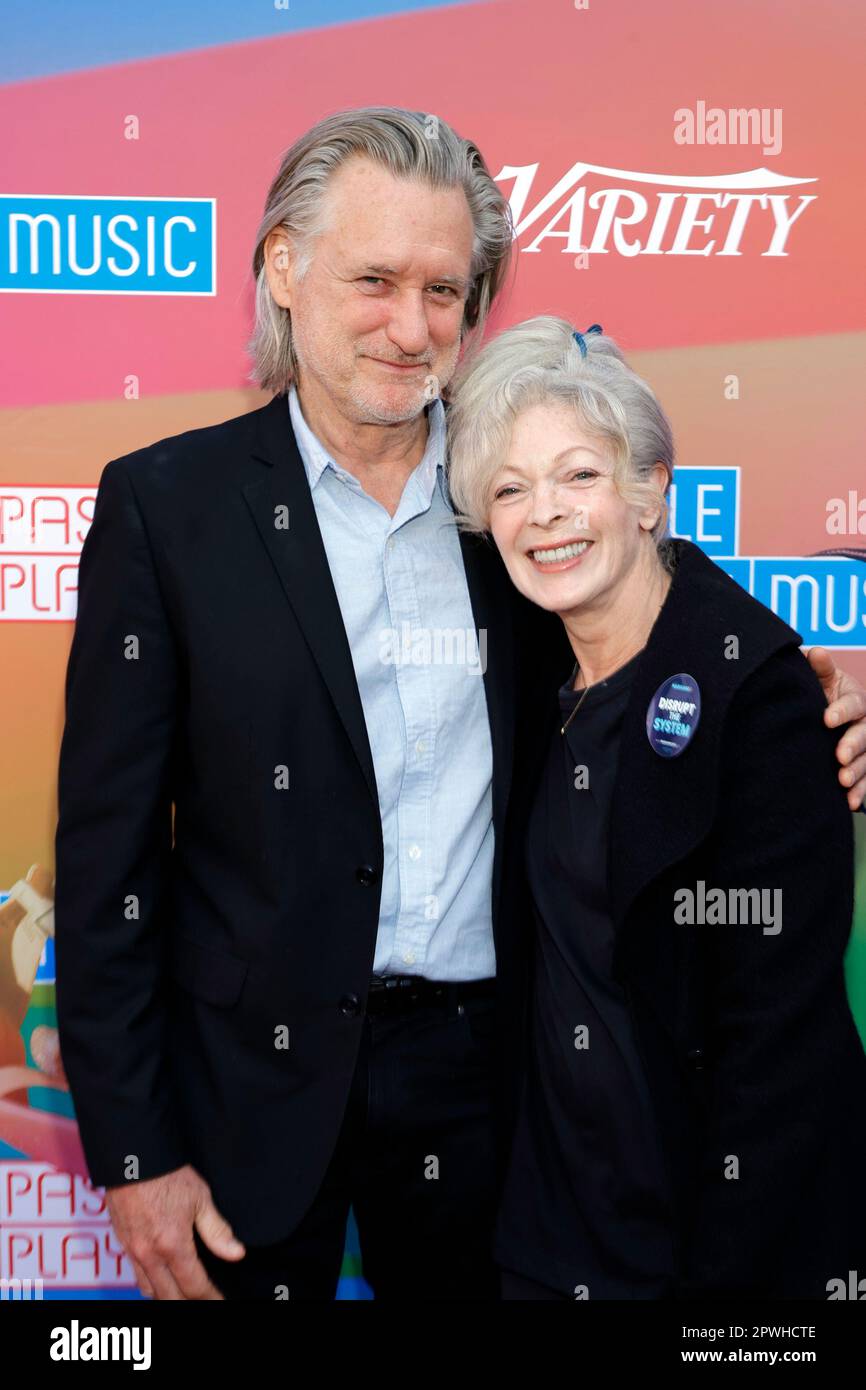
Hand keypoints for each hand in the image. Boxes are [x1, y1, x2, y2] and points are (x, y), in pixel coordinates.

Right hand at [106, 1164, 244, 1299]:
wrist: (133, 1157)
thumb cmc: (167, 1173)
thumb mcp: (201, 1198)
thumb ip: (218, 1230)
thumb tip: (236, 1253)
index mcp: (172, 1245)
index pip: (193, 1286)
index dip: (210, 1298)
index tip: (220, 1302)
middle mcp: (149, 1254)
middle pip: (169, 1297)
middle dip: (189, 1303)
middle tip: (205, 1301)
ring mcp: (133, 1250)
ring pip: (149, 1290)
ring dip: (167, 1297)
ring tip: (184, 1295)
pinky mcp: (122, 1242)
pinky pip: (136, 1275)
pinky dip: (150, 1284)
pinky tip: (161, 1278)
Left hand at [805, 647, 865, 809]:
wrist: (821, 718)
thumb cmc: (821, 694)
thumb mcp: (821, 679)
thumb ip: (819, 668)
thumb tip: (816, 652)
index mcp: (856, 699)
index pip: (854, 704)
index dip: (841, 711)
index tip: (825, 719)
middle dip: (853, 745)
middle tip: (840, 756)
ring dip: (858, 771)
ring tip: (843, 781)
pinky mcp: (862, 766)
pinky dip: (859, 792)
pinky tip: (850, 802)